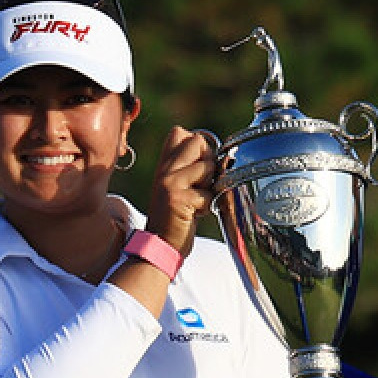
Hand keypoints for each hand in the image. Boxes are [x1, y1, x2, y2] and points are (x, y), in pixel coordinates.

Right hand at [145, 126, 215, 258]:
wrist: (159, 245)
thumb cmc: (174, 217)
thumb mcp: (175, 186)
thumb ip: (188, 167)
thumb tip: (218, 155)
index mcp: (164, 164)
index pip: (181, 132)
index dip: (199, 147)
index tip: (198, 168)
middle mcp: (164, 170)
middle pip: (198, 141)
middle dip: (209, 161)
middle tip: (201, 184)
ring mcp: (170, 183)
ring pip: (208, 167)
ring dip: (211, 186)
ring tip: (197, 201)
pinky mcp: (178, 199)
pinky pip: (209, 194)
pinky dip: (209, 206)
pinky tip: (195, 214)